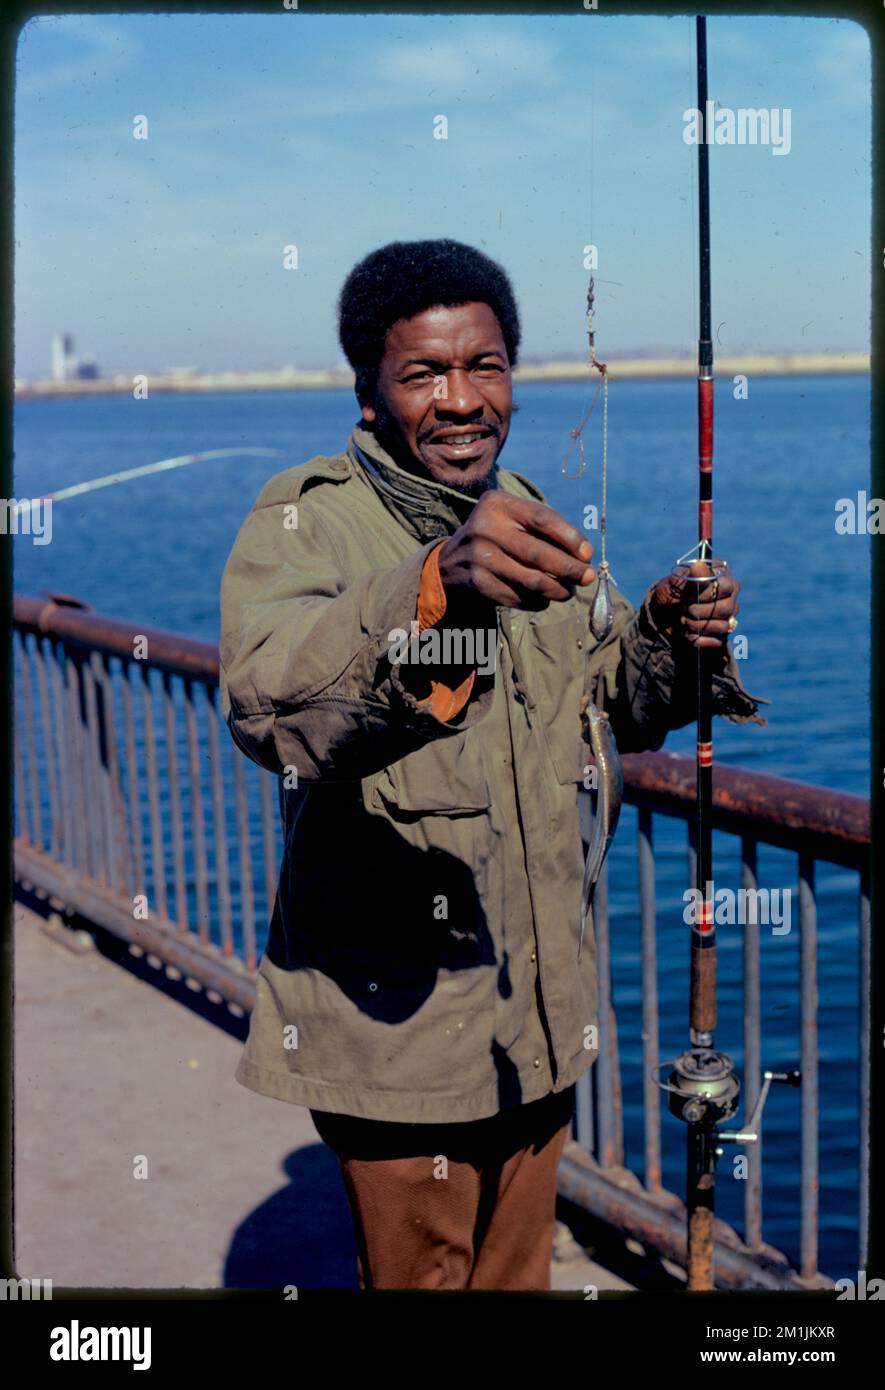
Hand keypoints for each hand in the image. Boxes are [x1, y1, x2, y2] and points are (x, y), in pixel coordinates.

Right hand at [437, 492, 595, 610]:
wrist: (451, 560)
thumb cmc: (497, 534)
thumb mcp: (512, 518)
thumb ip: (545, 529)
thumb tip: (584, 555)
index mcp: (497, 504)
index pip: (542, 519)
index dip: (570, 538)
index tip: (587, 554)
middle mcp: (485, 528)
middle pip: (538, 553)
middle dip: (569, 568)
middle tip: (588, 577)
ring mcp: (480, 558)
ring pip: (531, 580)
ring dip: (558, 589)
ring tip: (569, 591)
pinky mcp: (479, 583)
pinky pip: (519, 597)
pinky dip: (538, 600)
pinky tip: (545, 598)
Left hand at [648, 560, 740, 649]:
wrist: (661, 615)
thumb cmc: (671, 593)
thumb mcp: (676, 582)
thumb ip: (690, 575)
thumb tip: (699, 565)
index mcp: (722, 580)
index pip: (727, 586)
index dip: (708, 593)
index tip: (689, 595)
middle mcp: (730, 598)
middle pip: (727, 608)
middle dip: (701, 611)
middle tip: (684, 608)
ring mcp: (727, 618)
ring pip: (724, 626)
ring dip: (698, 625)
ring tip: (683, 620)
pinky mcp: (720, 636)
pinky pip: (717, 641)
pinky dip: (698, 638)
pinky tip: (687, 632)